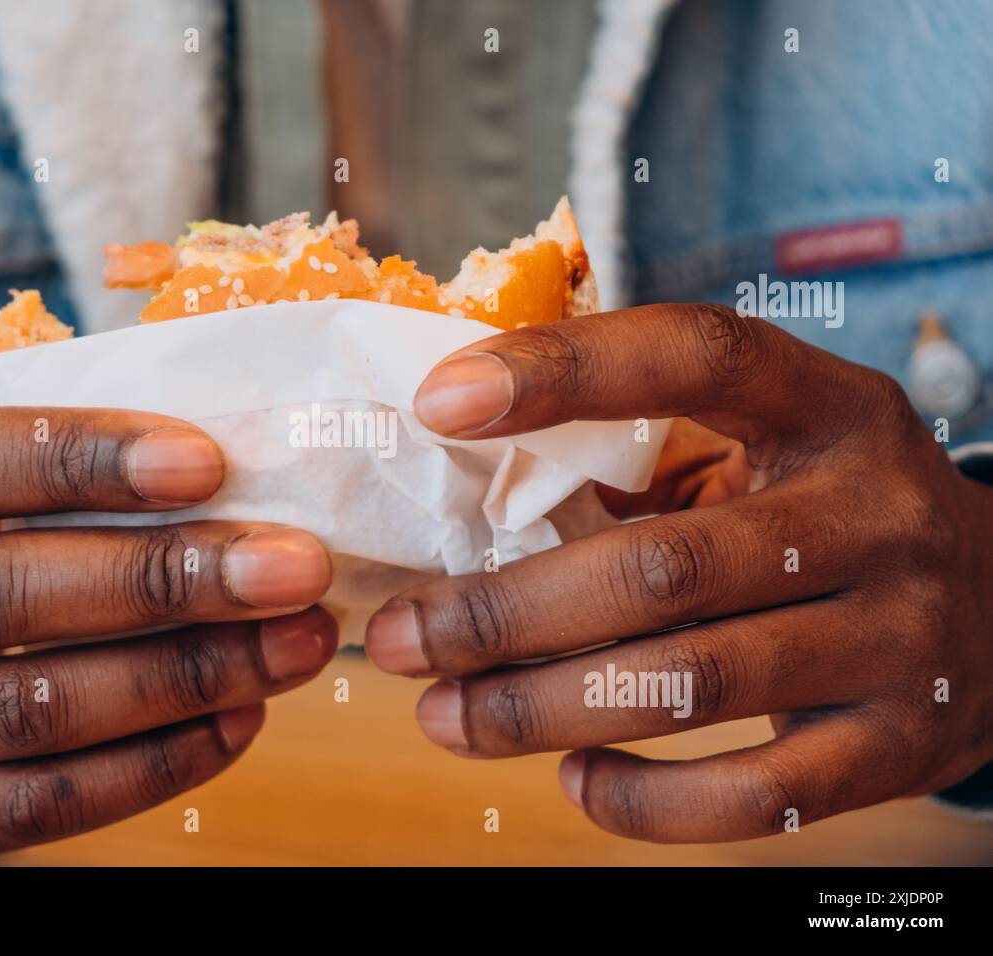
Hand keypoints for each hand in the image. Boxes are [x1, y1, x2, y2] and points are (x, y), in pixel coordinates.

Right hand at [0, 408, 333, 862]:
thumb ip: (42, 474)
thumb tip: (224, 471)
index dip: (74, 458)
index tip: (205, 459)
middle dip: (166, 578)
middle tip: (293, 564)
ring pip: (33, 708)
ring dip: (187, 673)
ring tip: (296, 640)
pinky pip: (46, 804)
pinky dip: (159, 762)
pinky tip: (242, 715)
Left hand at [366, 303, 992, 841]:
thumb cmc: (824, 514)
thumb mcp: (769, 447)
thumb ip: (646, 454)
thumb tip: (459, 488)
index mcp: (828, 407)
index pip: (696, 357)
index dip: (564, 370)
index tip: (439, 400)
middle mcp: (874, 514)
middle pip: (662, 567)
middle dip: (504, 611)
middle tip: (401, 636)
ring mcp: (898, 636)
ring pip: (689, 685)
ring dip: (538, 710)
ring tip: (442, 715)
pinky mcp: (898, 746)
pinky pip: (755, 797)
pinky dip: (645, 801)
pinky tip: (573, 778)